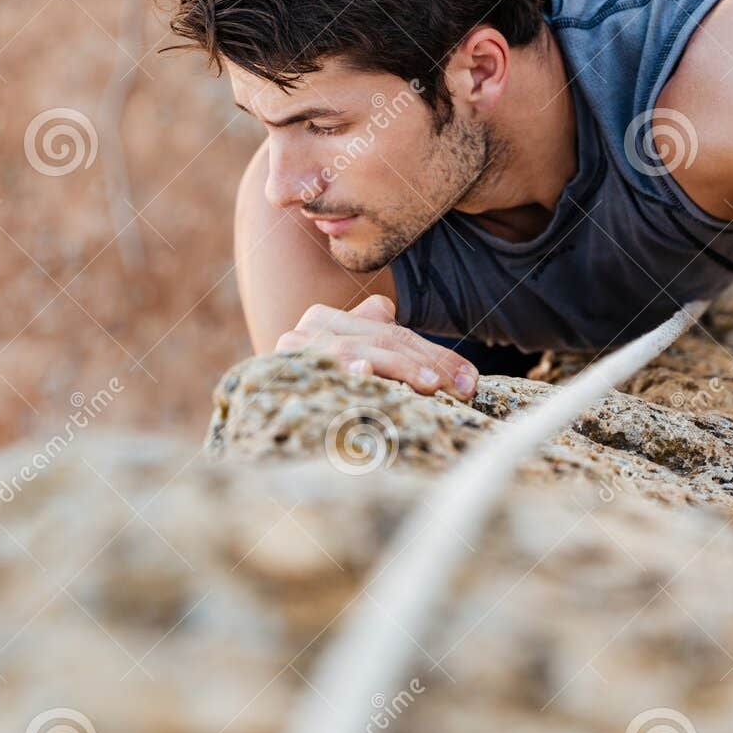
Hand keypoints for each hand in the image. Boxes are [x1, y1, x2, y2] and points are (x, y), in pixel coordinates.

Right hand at [277, 294, 478, 399]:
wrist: (262, 414)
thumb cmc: (320, 392)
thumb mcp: (355, 362)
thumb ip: (386, 347)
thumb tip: (445, 361)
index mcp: (331, 318)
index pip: (395, 334)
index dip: (437, 355)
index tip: (470, 382)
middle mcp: (312, 325)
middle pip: (385, 341)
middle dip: (430, 365)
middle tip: (463, 389)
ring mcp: (297, 349)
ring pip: (362, 353)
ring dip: (401, 370)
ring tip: (432, 385)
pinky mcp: (283, 373)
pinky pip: (326, 374)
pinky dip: (348, 374)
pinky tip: (363, 373)